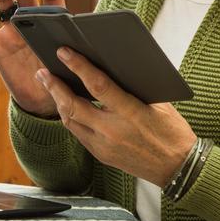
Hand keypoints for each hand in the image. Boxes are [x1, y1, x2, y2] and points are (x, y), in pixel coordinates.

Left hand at [36, 46, 196, 185]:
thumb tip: (112, 68)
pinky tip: (67, 106)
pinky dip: (70, 117)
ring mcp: (104, 146)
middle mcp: (113, 131)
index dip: (78, 67)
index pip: (98, 86)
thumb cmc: (172, 132)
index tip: (64, 53)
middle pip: (73, 106)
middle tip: (42, 72)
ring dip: (58, 102)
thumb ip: (135, 88)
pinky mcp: (101, 156)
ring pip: (70, 121)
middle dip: (55, 87)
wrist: (177, 167)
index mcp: (131, 113)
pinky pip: (78, 134)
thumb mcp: (159, 104)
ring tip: (50, 85)